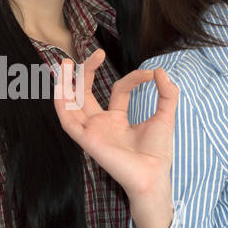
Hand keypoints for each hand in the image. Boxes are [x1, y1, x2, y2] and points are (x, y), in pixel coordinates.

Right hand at [51, 51, 178, 199]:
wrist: (154, 175)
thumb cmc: (158, 153)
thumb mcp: (165, 116)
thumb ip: (167, 93)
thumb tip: (160, 70)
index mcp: (117, 120)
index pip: (118, 90)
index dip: (133, 78)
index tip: (150, 74)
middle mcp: (101, 125)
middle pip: (85, 94)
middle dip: (87, 72)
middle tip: (96, 53)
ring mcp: (92, 132)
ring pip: (71, 105)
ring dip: (65, 85)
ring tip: (66, 64)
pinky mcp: (86, 140)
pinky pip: (67, 121)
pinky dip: (61, 104)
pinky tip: (61, 88)